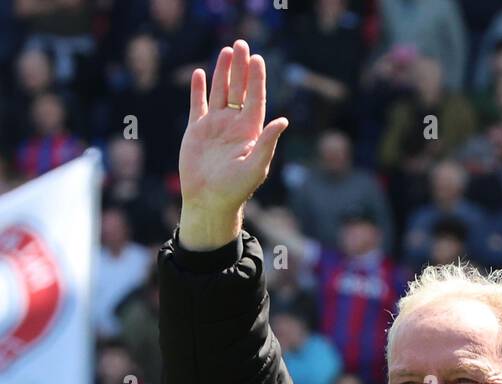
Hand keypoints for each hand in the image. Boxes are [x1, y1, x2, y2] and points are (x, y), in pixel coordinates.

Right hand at [178, 39, 288, 248]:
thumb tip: (283, 121)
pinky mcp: (198, 131)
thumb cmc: (235, 189)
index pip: (255, 99)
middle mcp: (234, 125)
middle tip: (242, 44)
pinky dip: (199, 89)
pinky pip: (198, 104)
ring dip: (223, 72)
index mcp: (250, 132)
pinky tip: (200, 74)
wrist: (209, 201)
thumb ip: (268, 143)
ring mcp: (215, 126)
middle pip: (239, 90)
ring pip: (220, 92)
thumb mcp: (256, 166)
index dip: (257, 79)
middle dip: (241, 68)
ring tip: (227, 51)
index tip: (257, 59)